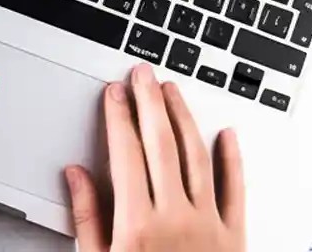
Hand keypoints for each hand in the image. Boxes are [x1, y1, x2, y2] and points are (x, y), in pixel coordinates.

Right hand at [65, 65, 245, 251]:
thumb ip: (88, 219)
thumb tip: (76, 177)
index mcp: (136, 226)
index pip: (125, 154)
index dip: (118, 117)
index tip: (114, 94)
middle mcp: (175, 220)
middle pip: (161, 144)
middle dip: (149, 101)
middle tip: (143, 75)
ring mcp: (208, 227)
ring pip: (197, 157)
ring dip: (183, 118)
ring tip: (172, 92)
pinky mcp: (234, 238)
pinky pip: (235, 189)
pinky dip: (232, 157)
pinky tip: (226, 134)